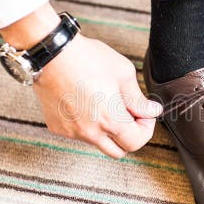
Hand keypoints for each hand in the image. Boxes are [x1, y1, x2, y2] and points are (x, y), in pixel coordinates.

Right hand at [0, 4, 161, 157]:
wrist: (51, 52)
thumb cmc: (86, 58)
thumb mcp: (123, 73)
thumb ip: (139, 98)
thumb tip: (151, 111)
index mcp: (110, 120)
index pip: (136, 143)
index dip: (145, 129)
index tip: (144, 115)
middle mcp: (90, 132)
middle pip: (118, 150)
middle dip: (128, 135)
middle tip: (128, 113)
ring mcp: (71, 131)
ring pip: (98, 141)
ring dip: (107, 129)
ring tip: (105, 102)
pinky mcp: (57, 126)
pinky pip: (79, 133)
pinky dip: (87, 123)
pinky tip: (86, 102)